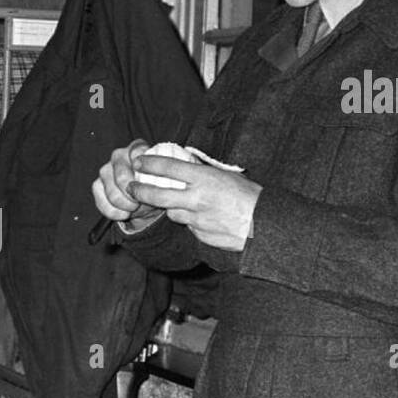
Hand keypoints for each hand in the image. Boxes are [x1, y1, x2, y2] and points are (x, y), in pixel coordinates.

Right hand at [93, 141, 158, 230]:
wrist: (146, 203)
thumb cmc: (155, 188)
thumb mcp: (162, 183)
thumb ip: (157, 180)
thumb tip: (149, 185)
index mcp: (137, 149)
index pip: (137, 153)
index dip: (141, 169)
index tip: (146, 182)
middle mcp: (119, 155)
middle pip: (122, 177)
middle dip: (132, 195)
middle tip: (141, 202)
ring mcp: (106, 169)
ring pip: (112, 193)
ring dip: (125, 206)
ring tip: (134, 208)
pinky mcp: (96, 185)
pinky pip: (103, 203)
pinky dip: (114, 213)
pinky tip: (123, 213)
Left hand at [129, 153, 261, 250]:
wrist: (265, 224)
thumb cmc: (249, 196)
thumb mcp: (227, 175)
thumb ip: (204, 172)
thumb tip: (185, 163)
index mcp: (204, 178)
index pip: (168, 167)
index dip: (150, 164)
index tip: (139, 162)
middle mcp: (197, 198)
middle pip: (158, 195)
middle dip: (140, 190)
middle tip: (131, 187)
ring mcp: (197, 219)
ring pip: (172, 213)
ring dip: (174, 208)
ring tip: (185, 204)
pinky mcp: (200, 235)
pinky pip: (189, 227)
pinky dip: (192, 222)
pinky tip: (206, 219)